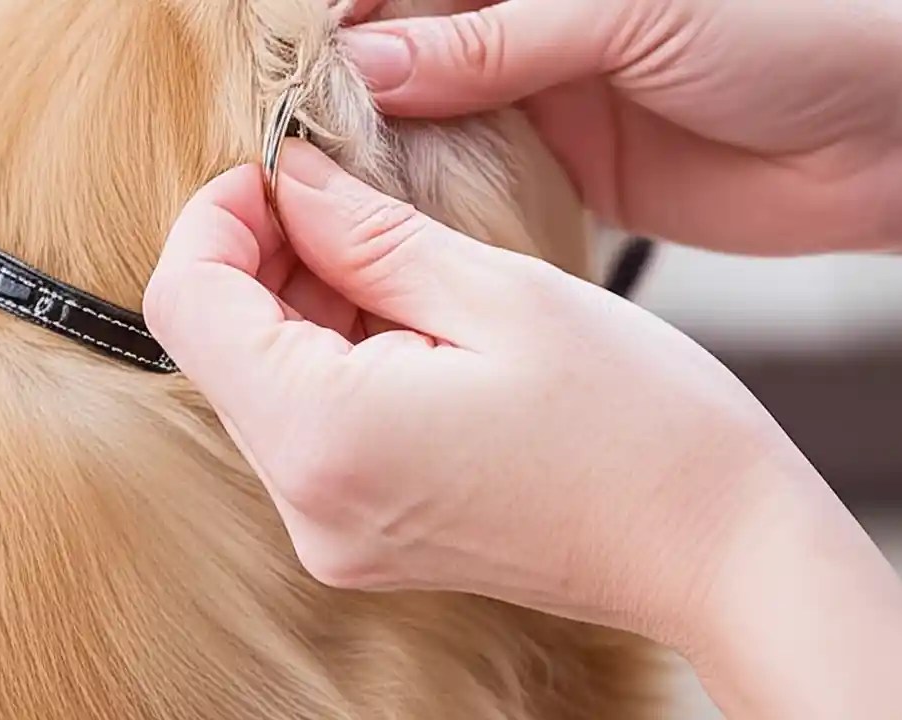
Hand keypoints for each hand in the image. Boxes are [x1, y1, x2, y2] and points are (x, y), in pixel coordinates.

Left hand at [146, 140, 810, 646]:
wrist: (713, 549)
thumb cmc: (637, 424)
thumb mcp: (499, 294)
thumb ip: (369, 234)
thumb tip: (293, 182)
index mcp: (327, 437)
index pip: (187, 303)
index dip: (216, 218)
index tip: (280, 173)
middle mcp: (307, 504)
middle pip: (215, 347)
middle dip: (262, 257)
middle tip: (348, 204)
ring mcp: (329, 533)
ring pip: (256, 384)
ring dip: (297, 306)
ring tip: (394, 265)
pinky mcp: (358, 539)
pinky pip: (303, 429)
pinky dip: (328, 360)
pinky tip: (403, 326)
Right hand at [337, 0, 901, 255]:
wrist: (893, 137)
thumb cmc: (797, 29)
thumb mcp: (631, 7)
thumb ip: (497, 40)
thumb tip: (371, 66)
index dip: (347, 13)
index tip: (289, 64)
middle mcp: (533, 25)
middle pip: (409, 48)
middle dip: (349, 86)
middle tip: (290, 137)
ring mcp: (548, 99)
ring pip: (433, 118)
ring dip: (380, 148)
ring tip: (319, 184)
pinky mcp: (567, 172)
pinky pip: (479, 181)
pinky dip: (432, 198)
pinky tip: (385, 218)